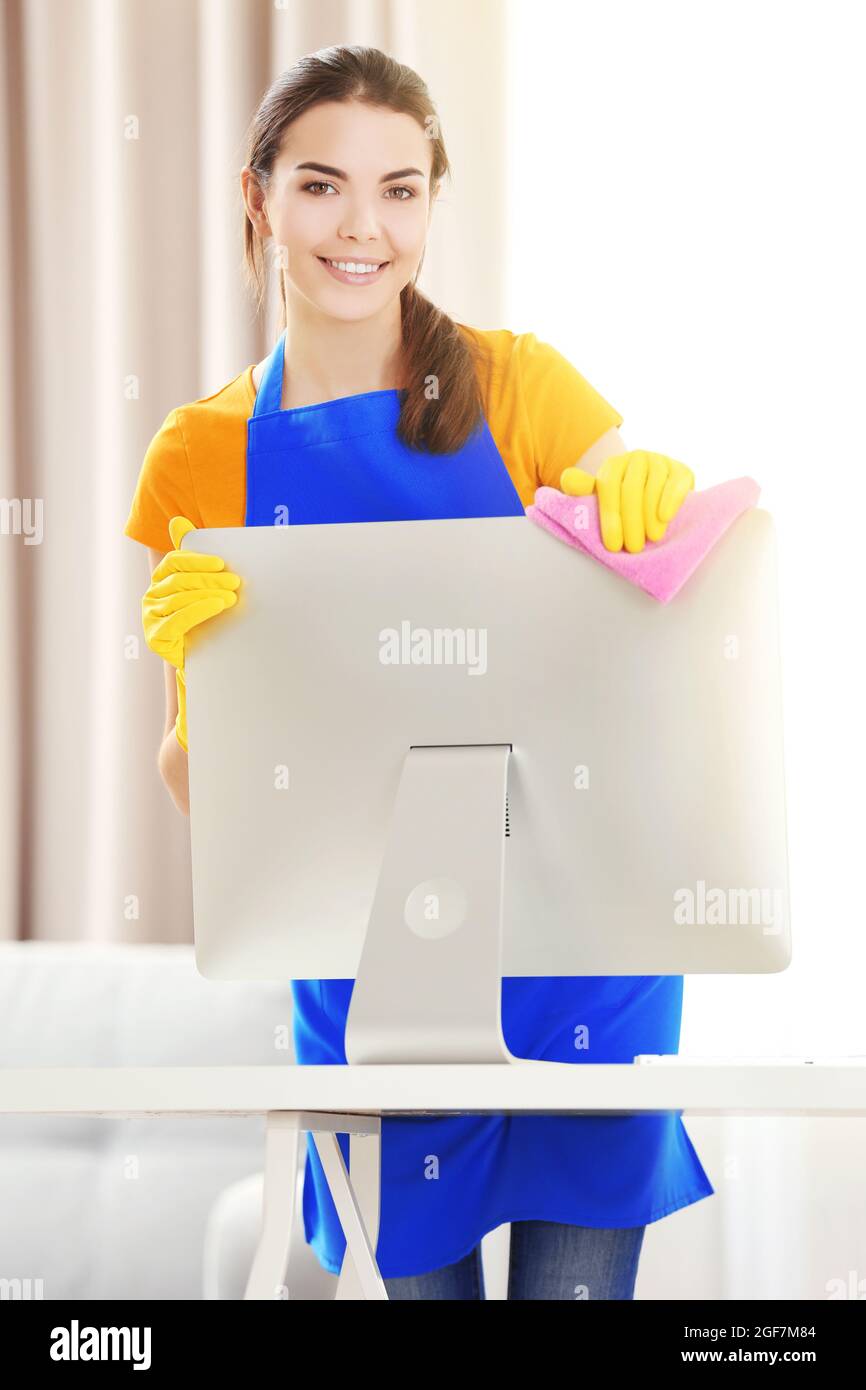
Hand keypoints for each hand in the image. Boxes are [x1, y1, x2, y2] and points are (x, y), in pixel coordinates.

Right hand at [142, 515, 240, 750]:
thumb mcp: (206, 589)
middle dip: (209, 579)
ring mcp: (150, 618)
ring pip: (179, 598)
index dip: (197, 559)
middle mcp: (151, 598)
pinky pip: (177, 619)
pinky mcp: (156, 638)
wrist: (206, 662)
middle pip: (179, 580)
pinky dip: (199, 610)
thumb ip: (196, 559)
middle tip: (236, 582)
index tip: (222, 563)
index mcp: (160, 581)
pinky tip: (219, 605)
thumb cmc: (208, 621)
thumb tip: (178, 521)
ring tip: (233, 596)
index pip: (174, 562)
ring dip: (208, 594)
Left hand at [559, 449, 694, 552]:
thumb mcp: (602, 498)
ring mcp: (660, 461)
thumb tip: (567, 478)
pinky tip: (665, 518)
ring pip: (653, 487)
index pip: (608, 487)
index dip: (610, 518)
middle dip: (631, 522)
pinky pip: (675, 484)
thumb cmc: (624, 503)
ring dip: (650, 515)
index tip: (613, 545)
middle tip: (633, 547)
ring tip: (651, 539)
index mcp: (613, 464)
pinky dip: (670, 500)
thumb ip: (584, 490)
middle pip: (631, 489)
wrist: (659, 496)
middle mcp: (636, 458)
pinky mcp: (682, 470)